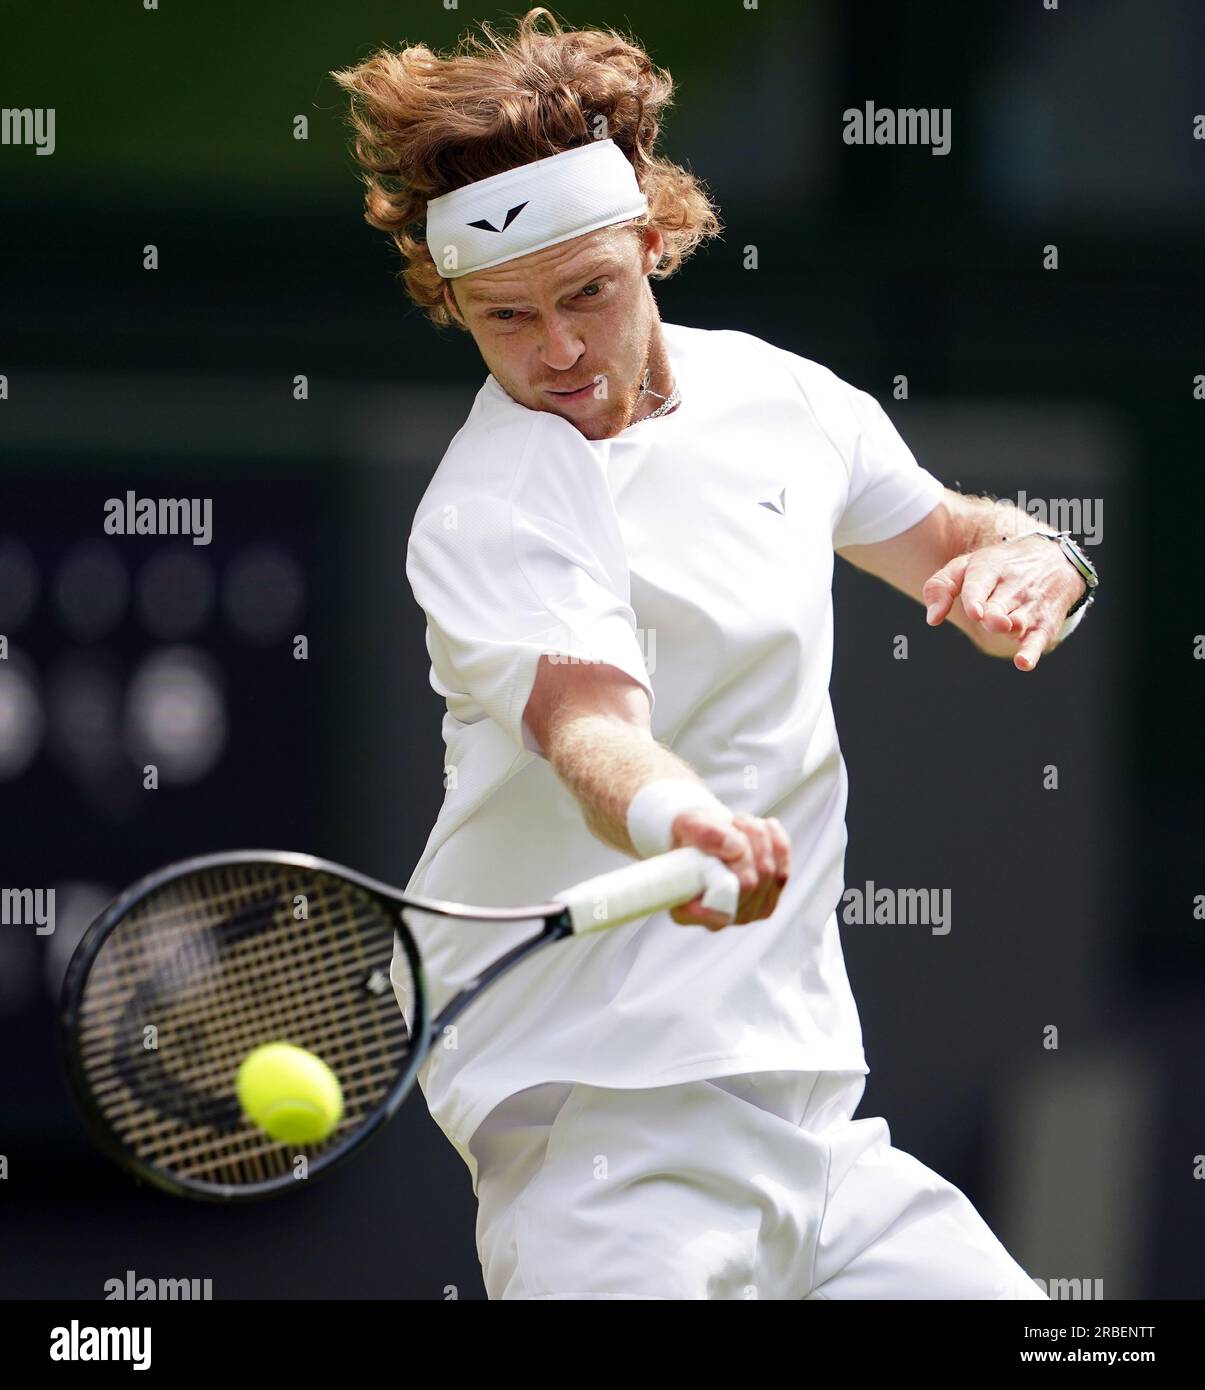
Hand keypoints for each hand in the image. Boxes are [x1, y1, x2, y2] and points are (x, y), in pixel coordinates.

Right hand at [666, 809, 790, 930]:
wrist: (706, 839)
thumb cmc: (690, 837)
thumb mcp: (687, 826)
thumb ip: (705, 835)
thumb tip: (736, 847)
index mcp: (686, 910)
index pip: (714, 908)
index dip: (726, 879)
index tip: (731, 845)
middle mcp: (717, 919)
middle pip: (748, 883)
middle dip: (746, 844)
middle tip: (733, 821)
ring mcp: (745, 913)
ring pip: (769, 875)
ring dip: (760, 839)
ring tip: (743, 822)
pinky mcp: (767, 902)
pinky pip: (782, 873)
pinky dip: (777, 844)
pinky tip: (765, 828)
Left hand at [923, 533, 1086, 671]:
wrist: (1054, 559)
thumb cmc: (997, 567)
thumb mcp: (966, 565)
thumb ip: (941, 587)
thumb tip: (932, 620)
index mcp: (989, 568)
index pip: (979, 584)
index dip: (976, 599)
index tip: (975, 613)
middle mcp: (1012, 587)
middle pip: (997, 609)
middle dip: (994, 618)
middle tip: (992, 621)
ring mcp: (1029, 607)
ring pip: (1017, 624)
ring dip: (1011, 629)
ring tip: (1006, 625)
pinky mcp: (1044, 624)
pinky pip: (1037, 640)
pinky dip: (1031, 652)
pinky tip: (1023, 663)